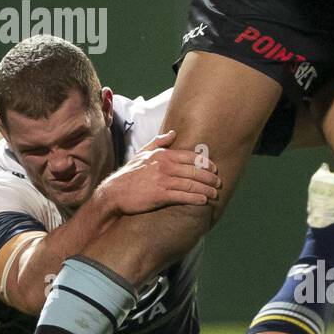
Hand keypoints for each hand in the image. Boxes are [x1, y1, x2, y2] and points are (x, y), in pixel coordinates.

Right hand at [100, 130, 221, 214]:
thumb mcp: (142, 153)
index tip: (214, 168)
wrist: (114, 192)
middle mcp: (164, 166)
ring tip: (214, 193)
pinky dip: (195, 198)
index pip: (190, 156)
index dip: (205, 163)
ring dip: (206, 189)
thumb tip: (173, 133)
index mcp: (162, 154)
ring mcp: (162, 180)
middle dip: (209, 177)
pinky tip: (203, 201)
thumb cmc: (129, 174)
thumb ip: (158, 141)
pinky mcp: (160, 195)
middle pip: (194, 170)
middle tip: (218, 182)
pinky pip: (183, 196)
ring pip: (191, 184)